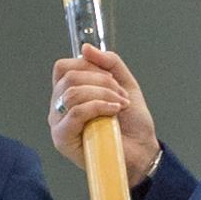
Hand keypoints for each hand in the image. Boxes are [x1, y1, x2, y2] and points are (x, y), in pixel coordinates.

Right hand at [50, 44, 158, 184]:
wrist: (142, 152)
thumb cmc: (132, 124)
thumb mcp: (125, 84)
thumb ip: (109, 63)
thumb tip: (85, 48)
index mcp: (69, 93)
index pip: (63, 68)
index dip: (87, 66)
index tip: (110, 78)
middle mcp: (59, 107)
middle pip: (69, 77)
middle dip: (101, 81)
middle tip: (120, 95)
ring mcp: (58, 123)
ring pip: (72, 93)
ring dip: (102, 94)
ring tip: (118, 105)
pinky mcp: (63, 139)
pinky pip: (76, 112)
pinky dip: (98, 106)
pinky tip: (113, 112)